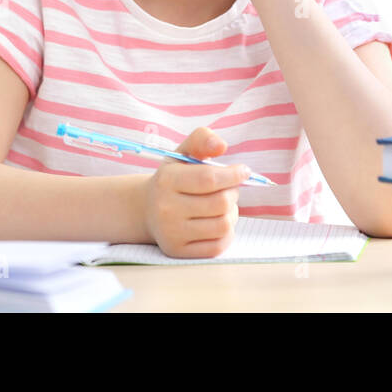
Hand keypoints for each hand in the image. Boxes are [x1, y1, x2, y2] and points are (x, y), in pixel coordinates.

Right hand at [142, 127, 248, 258]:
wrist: (147, 210)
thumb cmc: (173, 178)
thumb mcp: (182, 154)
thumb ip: (202, 139)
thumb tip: (221, 146)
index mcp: (166, 180)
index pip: (209, 179)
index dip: (233, 175)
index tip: (244, 171)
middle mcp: (166, 209)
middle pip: (220, 203)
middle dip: (233, 193)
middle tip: (230, 188)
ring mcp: (172, 233)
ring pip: (223, 225)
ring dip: (231, 213)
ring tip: (223, 205)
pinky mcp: (179, 251)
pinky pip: (218, 246)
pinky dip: (226, 233)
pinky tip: (218, 221)